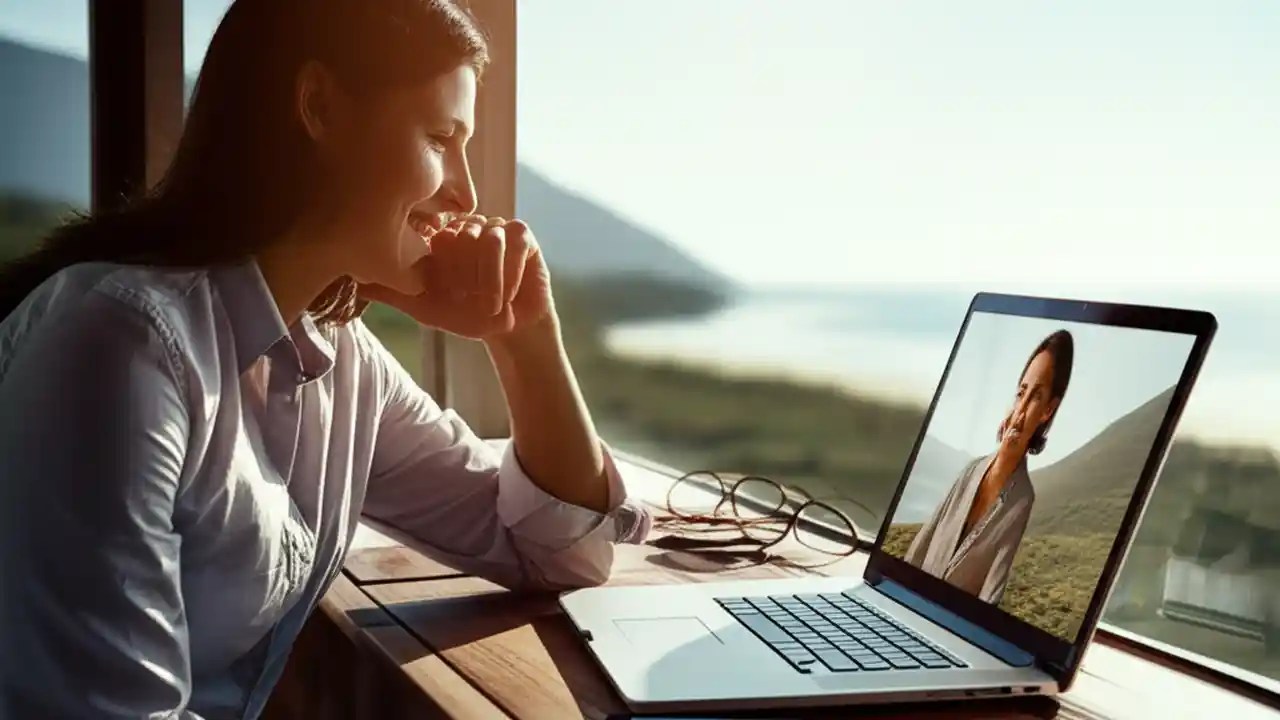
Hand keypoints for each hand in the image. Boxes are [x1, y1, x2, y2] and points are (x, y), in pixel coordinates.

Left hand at [359, 215, 556, 341]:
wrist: (509, 330)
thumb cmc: (466, 316)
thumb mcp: (423, 306)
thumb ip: (392, 292)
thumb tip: (355, 283)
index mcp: (443, 237)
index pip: (436, 236)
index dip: (445, 270)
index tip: (450, 295)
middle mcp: (468, 226)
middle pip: (463, 236)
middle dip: (468, 278)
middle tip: (472, 301)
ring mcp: (496, 227)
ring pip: (489, 240)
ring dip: (489, 280)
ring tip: (491, 304)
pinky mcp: (523, 237)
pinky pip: (514, 244)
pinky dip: (509, 275)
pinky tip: (507, 296)